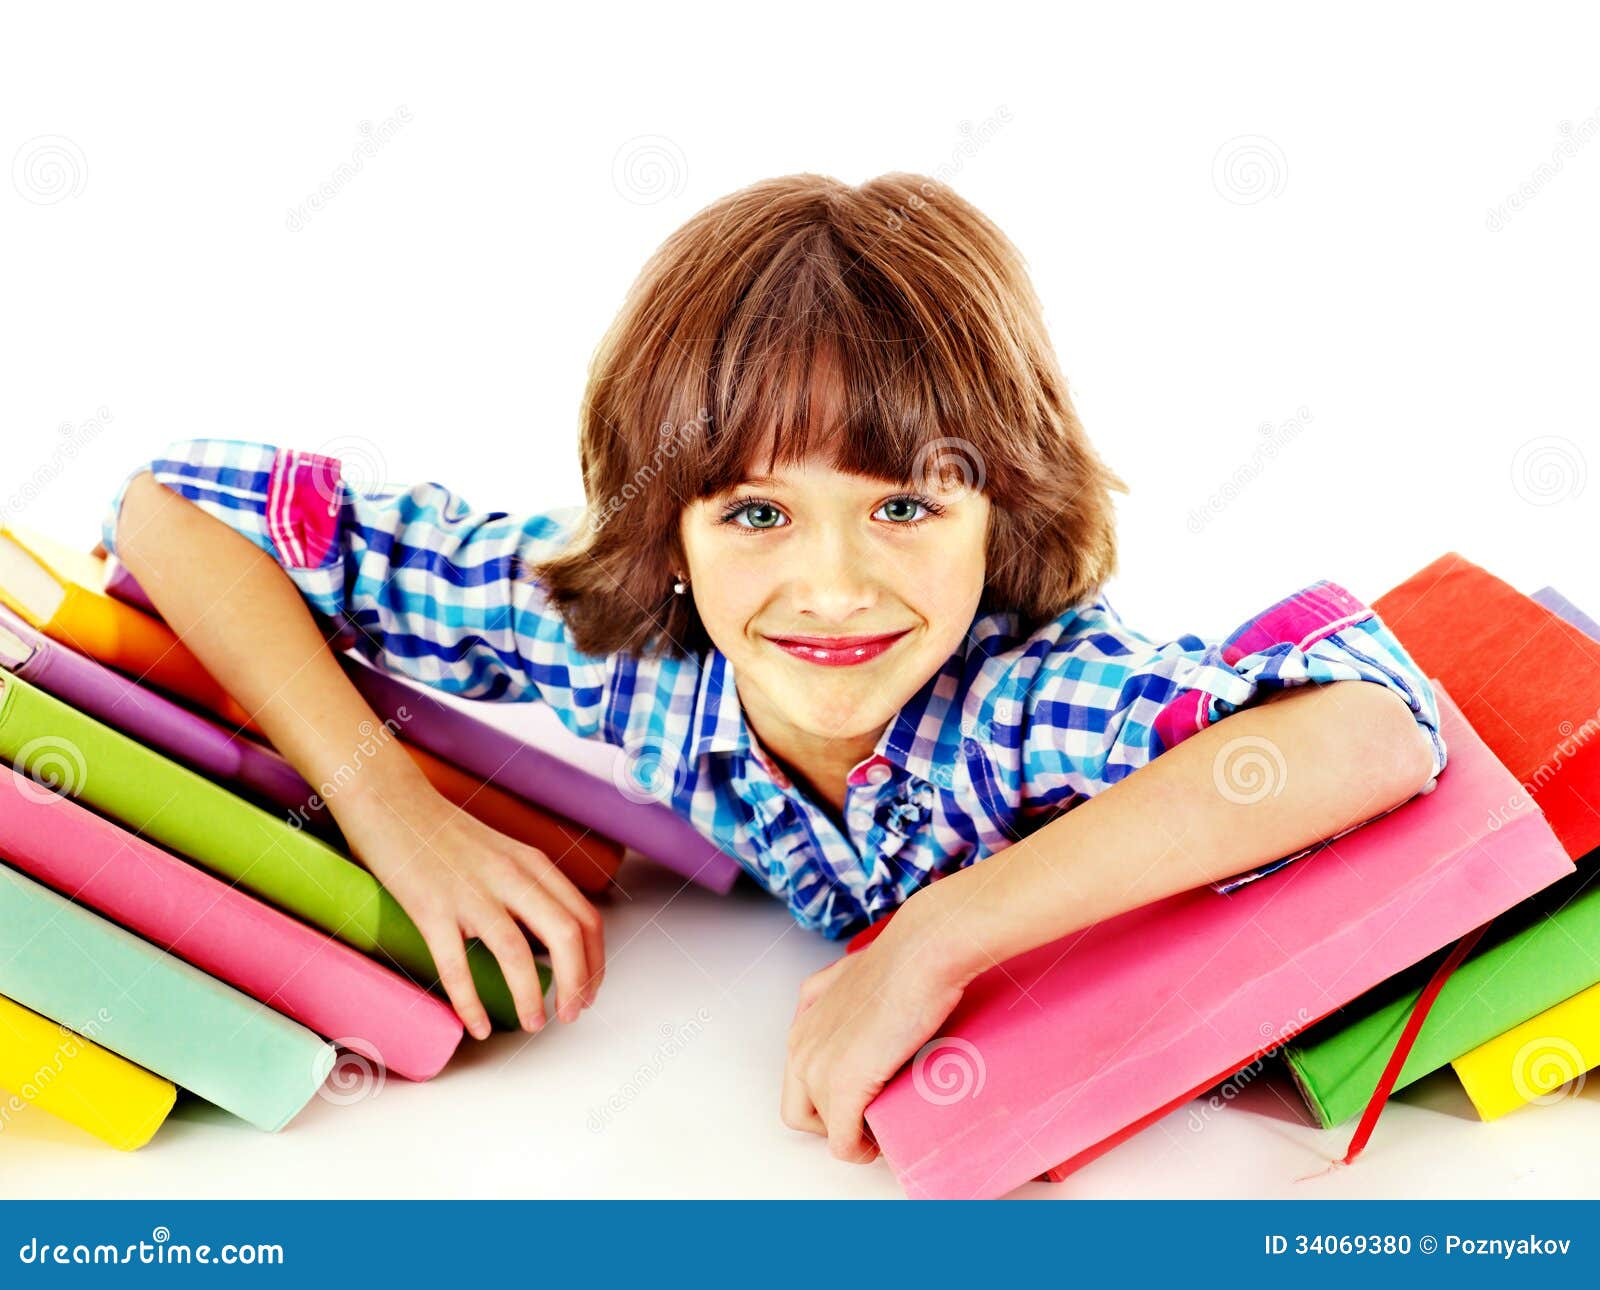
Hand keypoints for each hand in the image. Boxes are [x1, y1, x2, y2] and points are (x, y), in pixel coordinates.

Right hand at [339, 783, 604, 1038]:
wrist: (389, 799)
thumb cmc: (445, 832)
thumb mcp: (503, 853)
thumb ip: (529, 888)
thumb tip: (549, 939)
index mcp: (533, 863)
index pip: (586, 918)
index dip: (595, 962)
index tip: (589, 992)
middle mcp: (510, 876)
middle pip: (566, 936)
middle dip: (578, 984)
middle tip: (571, 1015)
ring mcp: (470, 892)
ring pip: (517, 954)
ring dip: (531, 998)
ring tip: (533, 1025)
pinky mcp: (430, 908)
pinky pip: (457, 967)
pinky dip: (471, 1003)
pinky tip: (476, 1027)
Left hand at [780, 897, 969, 1162]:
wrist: (923, 951)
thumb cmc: (909, 956)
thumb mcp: (867, 973)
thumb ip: (857, 997)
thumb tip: (885, 1016)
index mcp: (806, 1015)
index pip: (802, 1075)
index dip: (829, 1094)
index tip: (861, 1099)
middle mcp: (801, 1042)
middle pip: (801, 1108)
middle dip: (833, 1122)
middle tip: (868, 1121)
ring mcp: (817, 1066)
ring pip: (823, 1127)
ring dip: (851, 1137)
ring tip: (880, 1133)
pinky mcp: (842, 1087)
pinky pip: (843, 1142)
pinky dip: (860, 1151)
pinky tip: (880, 1146)